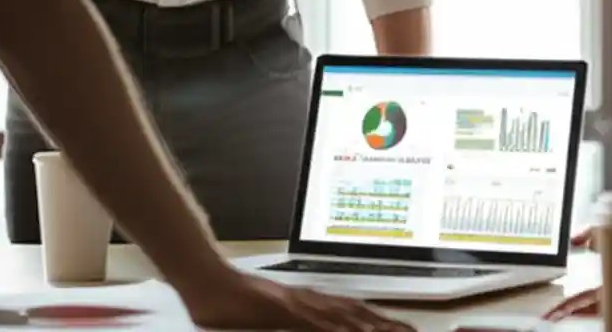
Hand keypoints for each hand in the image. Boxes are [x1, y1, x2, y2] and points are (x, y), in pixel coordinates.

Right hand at [179, 268, 414, 330]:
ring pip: (342, 316)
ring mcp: (296, 303)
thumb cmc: (235, 305)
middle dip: (386, 325)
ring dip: (369, 326)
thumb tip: (313, 326)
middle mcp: (309, 300)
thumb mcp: (271, 321)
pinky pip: (313, 321)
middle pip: (356, 313)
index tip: (403, 330)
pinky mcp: (281, 309)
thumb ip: (294, 324)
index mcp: (309, 303)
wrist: (208, 284)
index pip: (353, 313)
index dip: (380, 322)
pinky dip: (334, 328)